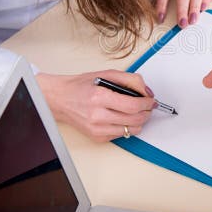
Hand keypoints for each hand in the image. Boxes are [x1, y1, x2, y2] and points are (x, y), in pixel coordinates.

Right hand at [36, 70, 155, 142]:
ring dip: (139, 121)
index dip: (147, 103)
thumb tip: (146, 91)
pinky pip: (121, 135)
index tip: (150, 100)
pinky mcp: (97, 137)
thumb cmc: (81, 86)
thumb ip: (129, 80)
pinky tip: (122, 118)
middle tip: (148, 107)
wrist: (60, 100)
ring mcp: (96, 129)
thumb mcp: (106, 74)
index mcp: (100, 97)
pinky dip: (126, 127)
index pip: (133, 105)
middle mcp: (97, 115)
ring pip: (131, 130)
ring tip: (136, 113)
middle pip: (134, 120)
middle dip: (146, 113)